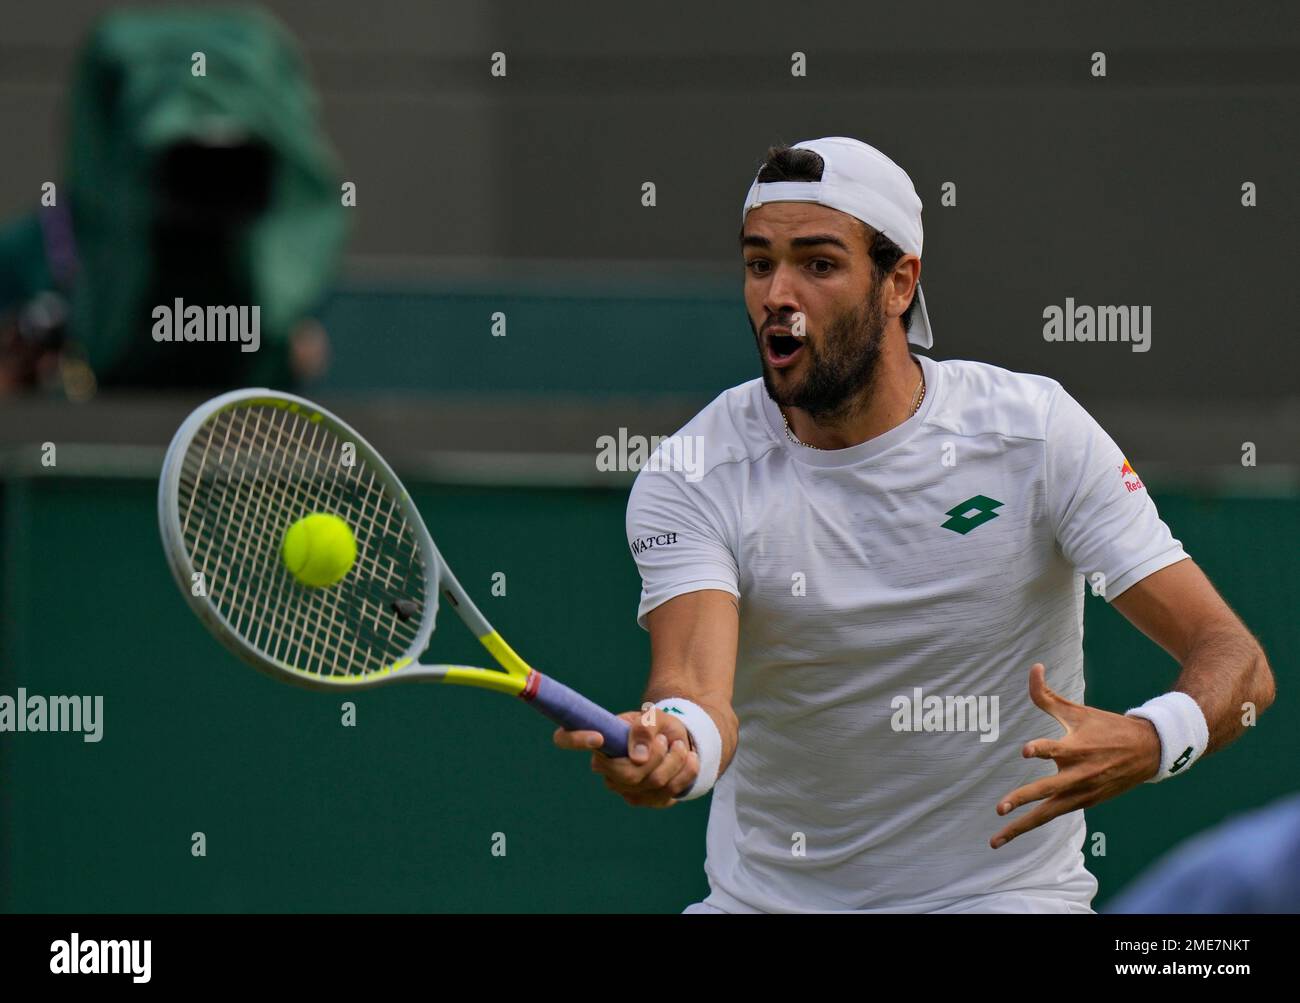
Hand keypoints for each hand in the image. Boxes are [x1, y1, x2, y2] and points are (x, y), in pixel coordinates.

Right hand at [553, 708, 699, 807]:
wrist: (680, 741)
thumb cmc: (659, 726)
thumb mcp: (654, 716)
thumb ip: (645, 728)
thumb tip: (638, 757)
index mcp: (599, 742)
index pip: (565, 738)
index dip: (575, 739)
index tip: (597, 737)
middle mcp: (605, 769)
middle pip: (628, 774)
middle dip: (656, 756)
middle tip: (666, 740)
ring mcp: (624, 789)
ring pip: (653, 784)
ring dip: (675, 761)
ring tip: (680, 746)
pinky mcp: (646, 800)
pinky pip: (668, 793)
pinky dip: (685, 773)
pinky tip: (688, 760)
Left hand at [991, 663, 1160, 848]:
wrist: (1148, 752)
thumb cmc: (1106, 727)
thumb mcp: (1077, 710)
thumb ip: (1047, 695)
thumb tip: (1033, 667)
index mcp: (1077, 747)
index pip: (1056, 749)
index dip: (1041, 749)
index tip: (1027, 751)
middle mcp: (1079, 773)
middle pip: (1047, 790)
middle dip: (1023, 799)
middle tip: (1000, 808)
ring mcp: (1083, 792)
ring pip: (1048, 814)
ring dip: (1021, 827)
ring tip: (995, 841)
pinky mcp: (1086, 803)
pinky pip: (1056, 815)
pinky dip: (1036, 824)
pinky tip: (1015, 832)